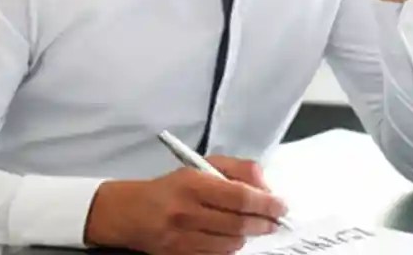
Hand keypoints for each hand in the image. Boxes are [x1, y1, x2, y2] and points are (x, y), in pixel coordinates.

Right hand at [84, 156, 286, 254]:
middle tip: (276, 220)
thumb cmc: (172, 187)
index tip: (281, 205)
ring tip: (254, 226)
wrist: (131, 212)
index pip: (240, 197)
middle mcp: (187, 212)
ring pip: (232, 242)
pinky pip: (218, 254)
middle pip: (239, 223)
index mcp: (193, 183)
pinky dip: (231, 245)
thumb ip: (237, 170)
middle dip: (264, 222)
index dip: (267, 203)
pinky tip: (232, 236)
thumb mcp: (202, 166)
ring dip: (249, 235)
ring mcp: (183, 238)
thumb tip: (265, 187)